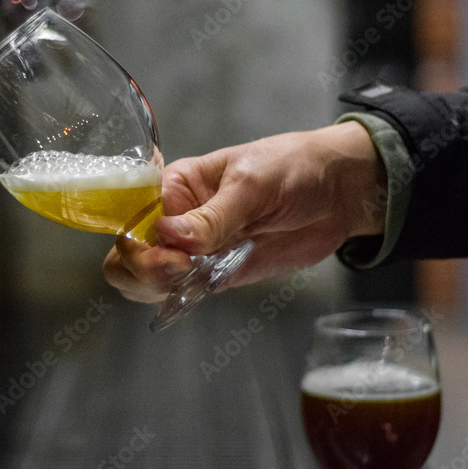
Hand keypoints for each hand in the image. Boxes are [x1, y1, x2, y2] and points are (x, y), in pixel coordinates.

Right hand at [103, 122, 384, 302]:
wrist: (339, 192)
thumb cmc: (292, 168)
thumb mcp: (252, 184)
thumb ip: (212, 216)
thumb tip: (168, 236)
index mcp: (172, 188)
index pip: (131, 220)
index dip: (138, 245)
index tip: (171, 257)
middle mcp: (173, 220)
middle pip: (128, 257)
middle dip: (143, 272)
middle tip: (182, 273)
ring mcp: (191, 252)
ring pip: (146, 281)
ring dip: (158, 289)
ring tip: (194, 280)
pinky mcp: (213, 275)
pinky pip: (179, 294)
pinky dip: (178, 300)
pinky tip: (199, 290)